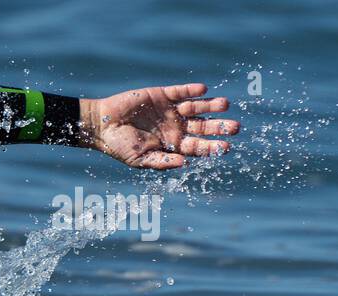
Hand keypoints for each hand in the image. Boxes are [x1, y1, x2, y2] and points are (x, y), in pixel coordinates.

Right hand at [81, 83, 238, 169]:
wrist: (102, 125)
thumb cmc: (120, 147)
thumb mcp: (140, 159)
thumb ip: (162, 161)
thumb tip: (184, 163)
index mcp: (173, 144)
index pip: (198, 147)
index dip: (212, 147)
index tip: (226, 147)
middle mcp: (176, 127)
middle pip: (203, 127)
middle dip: (219, 127)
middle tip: (236, 127)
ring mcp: (170, 110)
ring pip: (196, 108)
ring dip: (210, 106)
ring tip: (225, 104)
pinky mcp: (162, 94)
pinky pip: (181, 92)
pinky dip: (192, 90)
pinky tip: (204, 89)